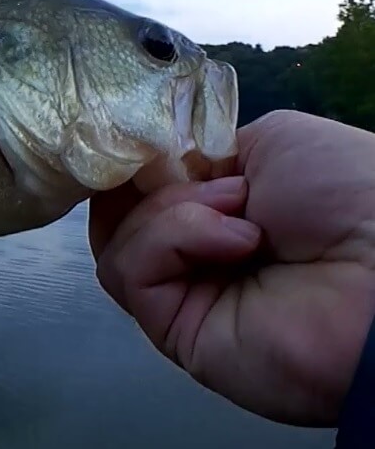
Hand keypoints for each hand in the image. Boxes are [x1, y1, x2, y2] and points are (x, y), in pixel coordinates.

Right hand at [88, 110, 374, 426]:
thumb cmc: (350, 196)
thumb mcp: (274, 141)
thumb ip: (201, 153)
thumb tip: (156, 173)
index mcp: (222, 210)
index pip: (145, 186)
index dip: (132, 161)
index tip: (131, 136)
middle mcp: (198, 255)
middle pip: (118, 215)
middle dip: (134, 181)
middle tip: (165, 166)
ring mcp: (184, 294)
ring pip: (117, 242)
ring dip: (166, 210)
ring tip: (235, 209)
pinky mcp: (173, 330)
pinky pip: (131, 271)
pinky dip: (169, 240)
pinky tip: (235, 240)